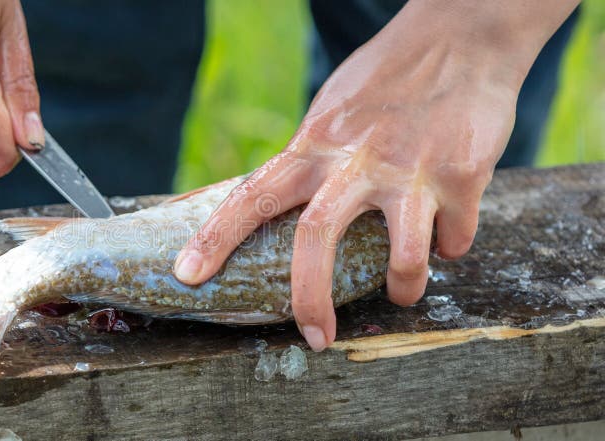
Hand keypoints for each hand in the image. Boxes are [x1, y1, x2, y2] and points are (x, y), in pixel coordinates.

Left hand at [174, 0, 577, 350]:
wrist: (463, 34)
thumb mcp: (330, 111)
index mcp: (314, 145)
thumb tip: (274, 200)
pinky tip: (446, 230)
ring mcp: (410, 169)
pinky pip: (455, 239)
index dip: (215, 238)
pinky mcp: (462, 175)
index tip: (187, 275)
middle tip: (314, 337)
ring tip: (402, 293)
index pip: (252, 195)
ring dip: (404, 287)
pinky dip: (449, 245)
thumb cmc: (387, 77)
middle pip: (316, 238)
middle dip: (310, 300)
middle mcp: (356, 159)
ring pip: (404, 258)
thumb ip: (307, 157)